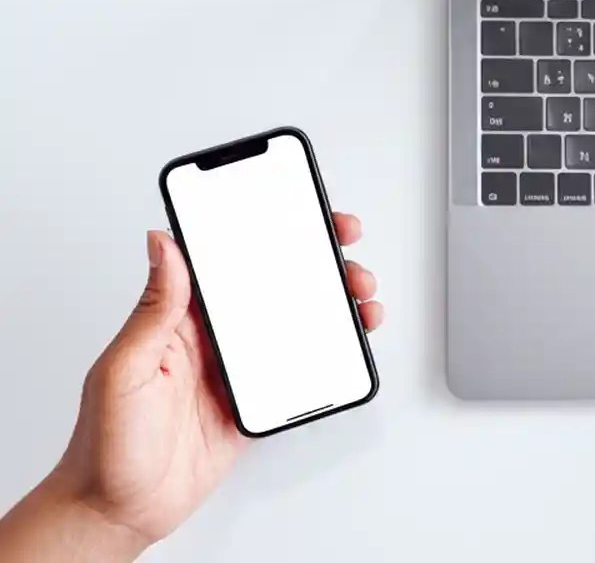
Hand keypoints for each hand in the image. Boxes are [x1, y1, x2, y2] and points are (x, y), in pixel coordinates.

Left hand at [4, 214, 383, 559]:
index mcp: (178, 319)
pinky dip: (328, 354)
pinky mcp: (254, 402)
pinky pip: (300, 370)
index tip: (295, 212)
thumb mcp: (126, 368)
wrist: (120, 510)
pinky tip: (345, 342)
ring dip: (330, 306)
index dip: (264, 232)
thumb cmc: (106, 443)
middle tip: (343, 250)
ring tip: (359, 299)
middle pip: (273, 287)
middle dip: (315, 262)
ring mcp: (236, 370)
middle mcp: (210, 338)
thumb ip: (154, 308)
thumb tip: (163, 244)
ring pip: (295, 324)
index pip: (227, 261)